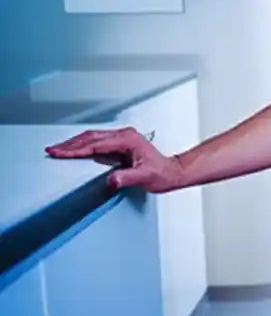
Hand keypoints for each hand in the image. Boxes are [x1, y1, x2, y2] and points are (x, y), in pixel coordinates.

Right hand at [45, 127, 184, 192]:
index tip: (60, 153)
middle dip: (70, 144)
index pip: (95, 144)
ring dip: (75, 143)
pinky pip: (98, 140)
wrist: (172, 172)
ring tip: (59, 149)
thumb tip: (112, 179)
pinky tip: (76, 149)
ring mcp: (123, 138)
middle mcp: (125, 135)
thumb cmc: (162, 173)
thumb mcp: (145, 177)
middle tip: (53, 150)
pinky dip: (83, 144)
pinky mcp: (122, 142)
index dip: (76, 149)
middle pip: (91, 136)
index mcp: (128, 140)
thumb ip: (127, 178)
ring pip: (93, 136)